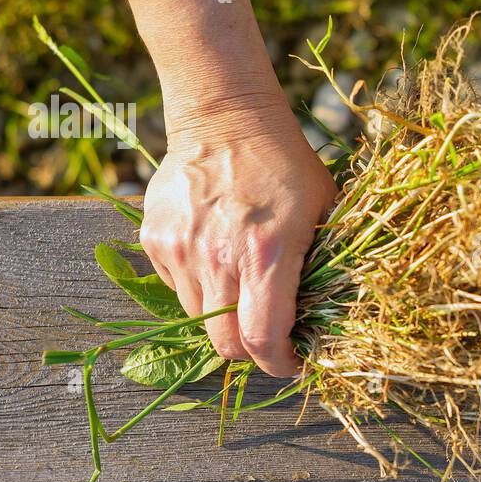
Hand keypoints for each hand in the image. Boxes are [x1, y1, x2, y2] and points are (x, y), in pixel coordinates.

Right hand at [140, 92, 337, 377]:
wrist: (226, 118)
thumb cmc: (286, 165)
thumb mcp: (324, 211)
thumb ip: (324, 265)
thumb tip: (324, 315)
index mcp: (265, 253)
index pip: (261, 339)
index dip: (279, 363)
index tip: (293, 361)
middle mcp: (217, 258)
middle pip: (224, 344)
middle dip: (250, 351)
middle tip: (270, 335)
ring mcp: (180, 249)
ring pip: (199, 318)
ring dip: (224, 317)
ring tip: (245, 286)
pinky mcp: (155, 240)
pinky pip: (178, 287)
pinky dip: (200, 287)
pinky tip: (219, 256)